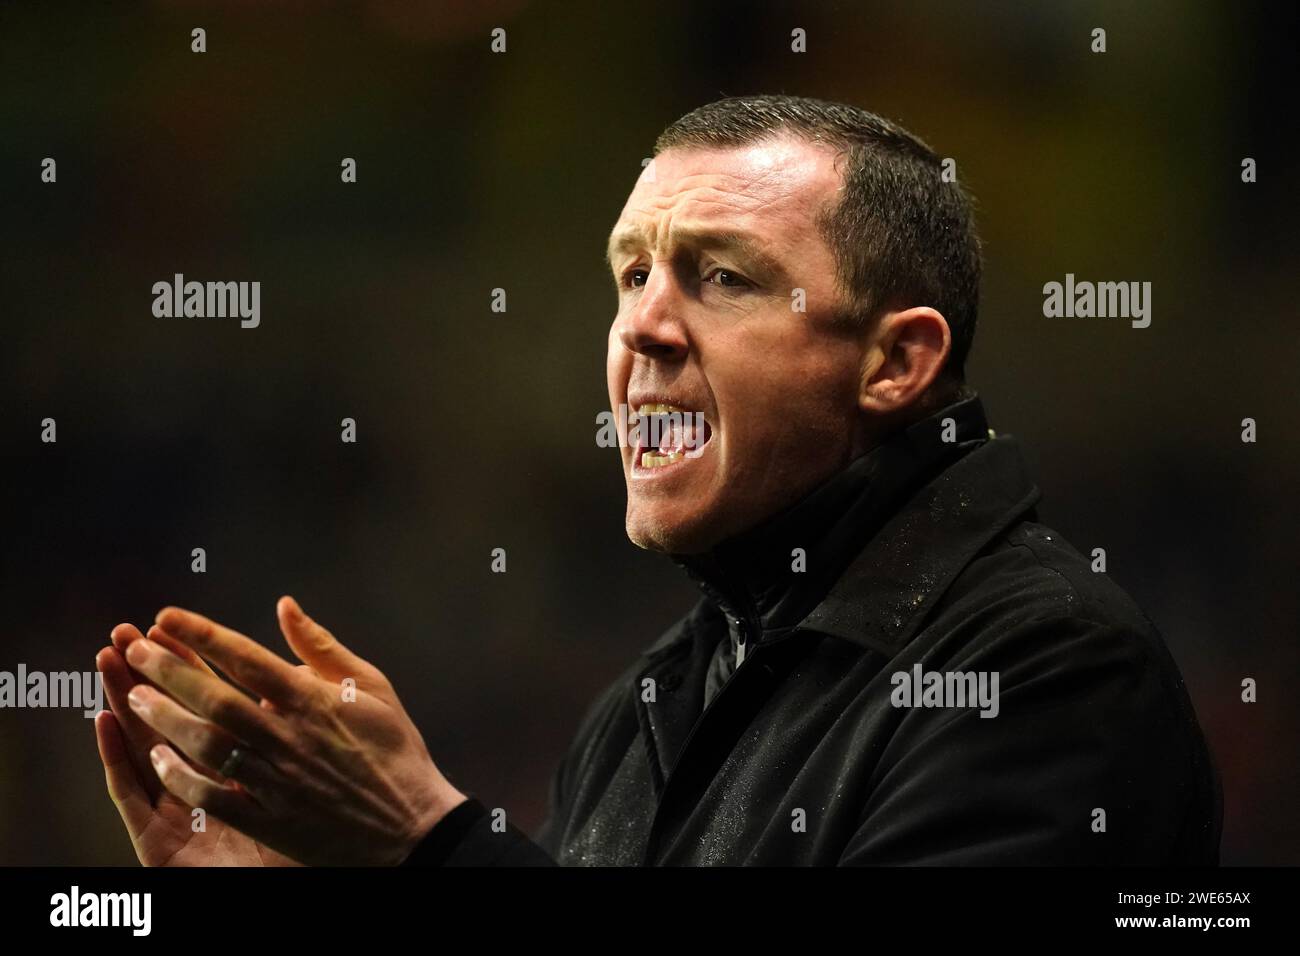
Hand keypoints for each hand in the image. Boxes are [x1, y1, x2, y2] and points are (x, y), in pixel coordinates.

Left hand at [110, 597, 465, 865]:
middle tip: (135, 651)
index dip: (202, 634)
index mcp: (314, 701)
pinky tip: (160, 759)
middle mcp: (290, 737)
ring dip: (168, 719)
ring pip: (209, 745)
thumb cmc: (394, 751)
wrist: (412, 825)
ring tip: (137, 698)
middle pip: (216, 698)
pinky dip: (184, 777)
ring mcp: (278, 780)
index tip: (166, 616)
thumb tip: (285, 608)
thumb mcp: (371, 687)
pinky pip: (215, 796)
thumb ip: (322, 647)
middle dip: (170, 671)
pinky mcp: (271, 819)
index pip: (246, 657)